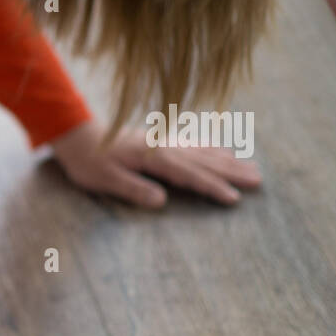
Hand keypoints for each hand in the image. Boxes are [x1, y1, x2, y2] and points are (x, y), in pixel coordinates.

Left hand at [50, 120, 260, 207]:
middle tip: (259, 180)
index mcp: (153, 158)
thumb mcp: (105, 180)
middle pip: (204, 161)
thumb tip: (161, 201)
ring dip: (227, 160)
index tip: (234, 199)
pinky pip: (192, 143)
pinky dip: (210, 147)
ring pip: (202, 151)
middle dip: (232, 172)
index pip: (189, 175)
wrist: (76, 133)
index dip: (212, 188)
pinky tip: (222, 149)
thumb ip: (133, 189)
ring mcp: (163, 142)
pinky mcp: (159, 140)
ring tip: (251, 167)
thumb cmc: (88, 161)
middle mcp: (163, 147)